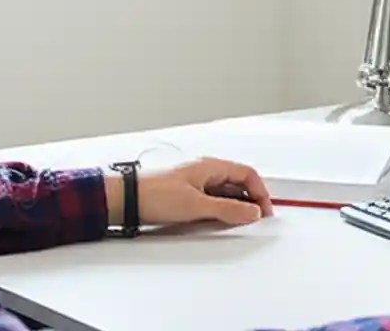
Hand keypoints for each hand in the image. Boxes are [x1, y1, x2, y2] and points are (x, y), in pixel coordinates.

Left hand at [105, 157, 275, 226]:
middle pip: (238, 183)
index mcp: (211, 166)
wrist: (124, 199)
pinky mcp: (185, 194)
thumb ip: (227, 209)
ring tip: (238, 222)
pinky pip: (211, 200)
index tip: (264, 211)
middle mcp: (204, 171)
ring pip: (225, 192)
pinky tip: (217, 221)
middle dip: (250, 200)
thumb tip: (251, 211)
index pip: (247, 174)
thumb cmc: (154, 194)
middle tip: (255, 218)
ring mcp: (195, 182)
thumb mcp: (196, 204)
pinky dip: (220, 210)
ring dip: (235, 206)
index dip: (260, 192)